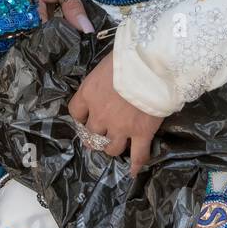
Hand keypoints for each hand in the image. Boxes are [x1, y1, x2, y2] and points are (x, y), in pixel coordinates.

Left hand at [69, 51, 165, 177]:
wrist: (151, 64)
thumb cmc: (128, 56)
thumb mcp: (107, 63)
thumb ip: (103, 79)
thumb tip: (109, 81)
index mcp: (89, 94)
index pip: (75, 112)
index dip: (80, 118)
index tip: (85, 119)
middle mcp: (100, 115)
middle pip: (91, 135)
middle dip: (95, 137)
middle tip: (100, 136)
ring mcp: (120, 127)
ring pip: (111, 148)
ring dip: (112, 148)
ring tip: (117, 146)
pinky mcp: (141, 134)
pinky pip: (137, 156)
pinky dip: (135, 165)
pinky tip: (133, 171)